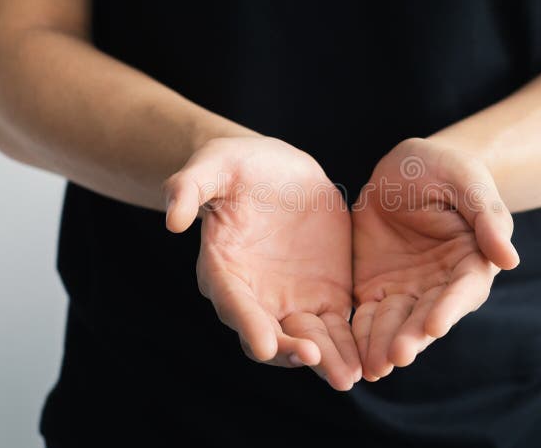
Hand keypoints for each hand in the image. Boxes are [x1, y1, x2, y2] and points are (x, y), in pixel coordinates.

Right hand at [164, 137, 360, 389]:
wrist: (275, 171)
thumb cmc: (235, 166)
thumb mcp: (212, 164)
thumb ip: (188, 187)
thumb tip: (171, 221)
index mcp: (223, 268)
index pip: (232, 302)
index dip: (246, 323)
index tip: (263, 345)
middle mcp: (255, 295)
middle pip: (270, 333)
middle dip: (289, 350)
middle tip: (313, 359)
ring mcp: (291, 299)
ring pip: (307, 338)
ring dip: (325, 359)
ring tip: (347, 376)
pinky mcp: (325, 294)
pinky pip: (338, 325)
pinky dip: (350, 344)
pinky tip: (369, 360)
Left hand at [351, 138, 519, 380]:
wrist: (405, 168)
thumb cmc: (445, 169)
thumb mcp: (467, 180)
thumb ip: (487, 216)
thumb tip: (510, 259)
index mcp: (471, 260)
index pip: (463, 290)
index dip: (450, 308)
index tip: (435, 326)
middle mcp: (440, 283)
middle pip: (428, 315)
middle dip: (413, 337)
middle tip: (397, 356)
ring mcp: (407, 288)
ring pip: (397, 322)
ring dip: (385, 344)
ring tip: (373, 367)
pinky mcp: (375, 287)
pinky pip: (367, 313)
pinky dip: (359, 334)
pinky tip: (350, 353)